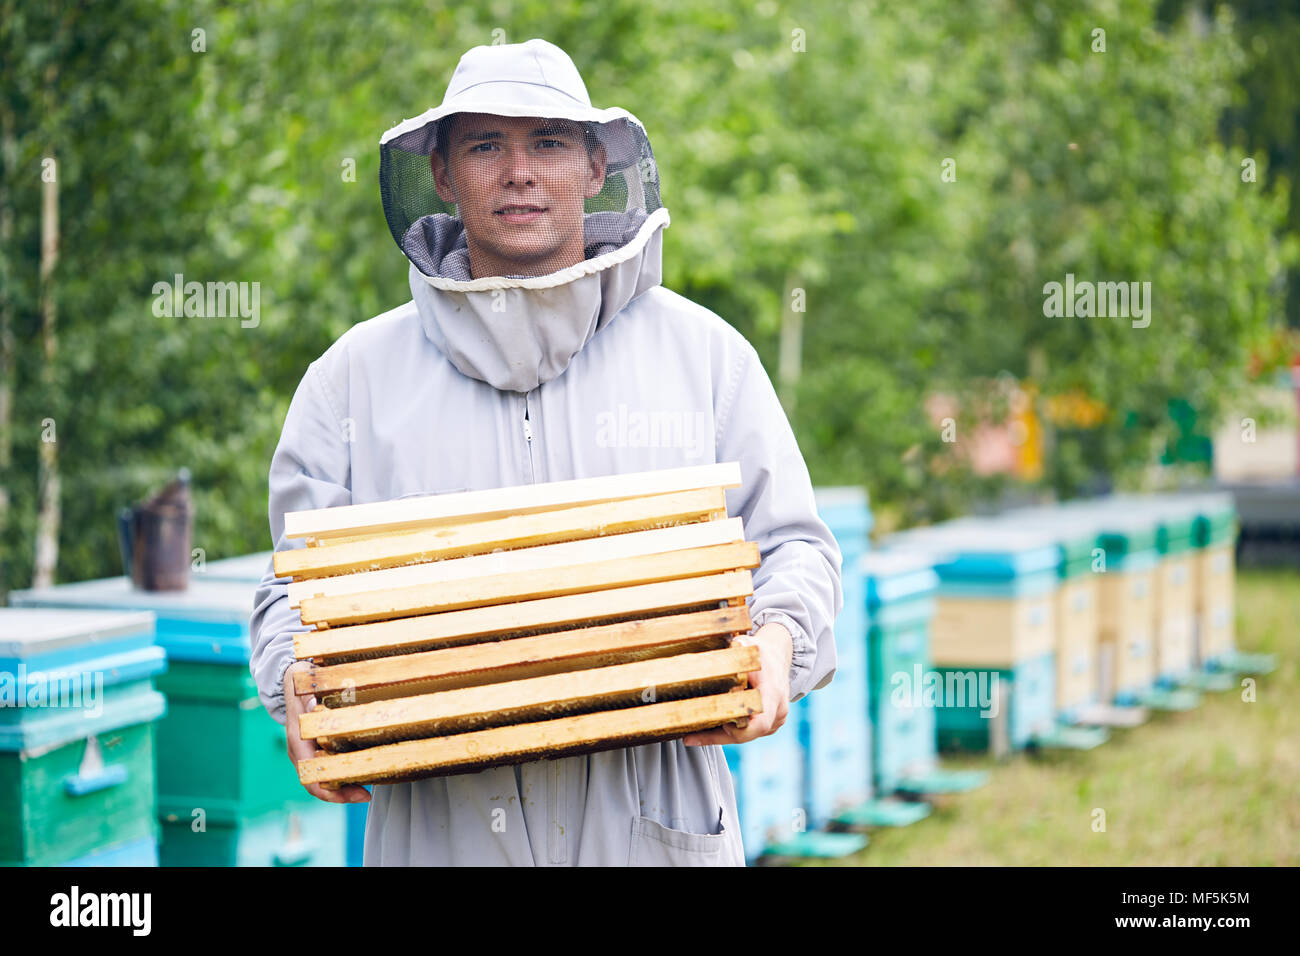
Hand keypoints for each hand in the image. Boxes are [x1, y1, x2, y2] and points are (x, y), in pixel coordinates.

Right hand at [283, 659, 370, 803]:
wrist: (293, 679)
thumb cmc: (301, 684)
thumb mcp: (305, 687)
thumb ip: (310, 697)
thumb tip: (314, 706)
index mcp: (297, 741)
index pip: (311, 776)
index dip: (332, 791)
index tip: (357, 793)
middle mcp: (300, 751)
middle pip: (318, 783)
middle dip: (341, 794)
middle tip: (366, 794)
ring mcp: (306, 751)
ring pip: (322, 777)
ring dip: (343, 786)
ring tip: (365, 789)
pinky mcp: (314, 747)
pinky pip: (326, 767)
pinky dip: (341, 773)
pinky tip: (359, 772)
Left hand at [681, 620, 791, 745]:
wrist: (777, 656)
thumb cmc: (760, 652)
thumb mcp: (747, 645)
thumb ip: (734, 650)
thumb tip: (715, 654)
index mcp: (772, 694)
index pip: (759, 724)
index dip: (736, 731)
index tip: (714, 725)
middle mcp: (777, 711)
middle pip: (746, 734)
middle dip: (717, 735)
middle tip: (690, 736)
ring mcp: (775, 720)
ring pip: (745, 735)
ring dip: (720, 735)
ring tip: (692, 735)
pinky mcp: (770, 724)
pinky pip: (747, 732)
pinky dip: (728, 731)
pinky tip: (706, 728)